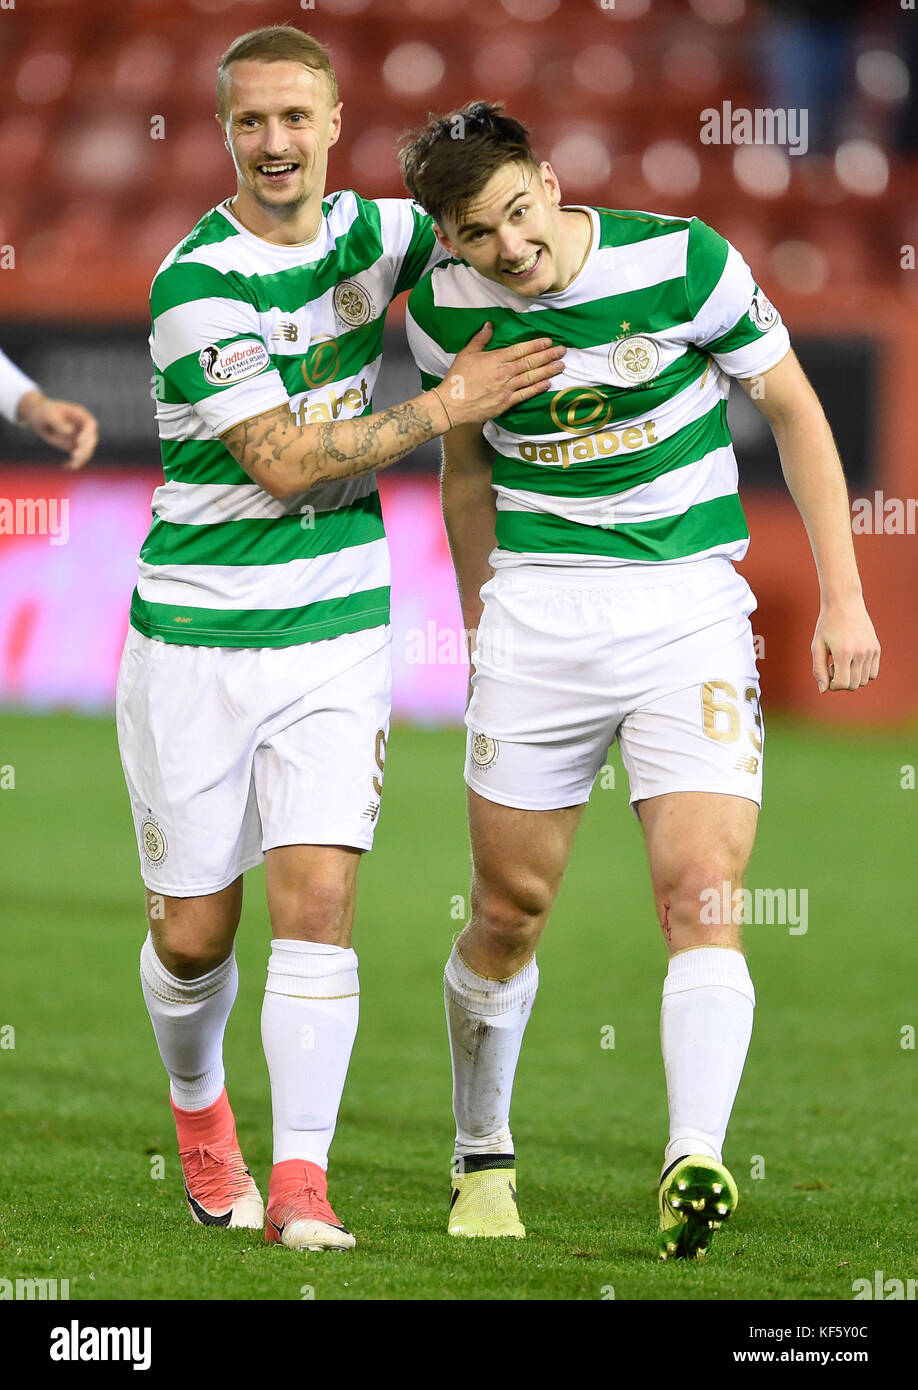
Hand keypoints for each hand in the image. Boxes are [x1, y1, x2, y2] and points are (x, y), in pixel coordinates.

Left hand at [17, 391, 98, 469]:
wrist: (39, 418)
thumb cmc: (44, 413)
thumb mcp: (48, 415)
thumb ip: (58, 422)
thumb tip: (70, 431)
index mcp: (81, 415)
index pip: (91, 425)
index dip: (87, 434)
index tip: (78, 442)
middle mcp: (84, 427)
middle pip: (91, 440)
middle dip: (85, 449)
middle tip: (74, 456)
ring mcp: (81, 438)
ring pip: (87, 451)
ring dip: (81, 460)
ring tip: (71, 465)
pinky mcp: (75, 447)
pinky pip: (79, 458)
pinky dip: (73, 464)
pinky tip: (65, 466)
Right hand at [436, 322, 563, 427]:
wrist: (452, 404)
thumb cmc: (457, 378)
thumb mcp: (466, 354)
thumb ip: (480, 339)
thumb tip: (489, 325)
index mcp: (495, 359)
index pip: (520, 350)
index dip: (536, 345)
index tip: (548, 341)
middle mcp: (504, 373)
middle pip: (530, 362)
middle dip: (548, 356)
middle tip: (562, 351)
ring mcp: (506, 389)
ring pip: (531, 378)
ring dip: (547, 371)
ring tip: (561, 365)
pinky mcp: (505, 403)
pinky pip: (525, 395)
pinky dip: (537, 389)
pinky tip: (547, 384)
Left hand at [812, 596, 880, 691]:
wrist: (844, 603)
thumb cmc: (827, 624)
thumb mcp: (817, 646)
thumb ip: (818, 669)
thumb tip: (823, 690)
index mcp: (843, 652)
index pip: (842, 684)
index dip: (832, 685)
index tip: (827, 673)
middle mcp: (860, 653)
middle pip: (853, 685)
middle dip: (841, 682)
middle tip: (833, 666)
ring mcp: (871, 651)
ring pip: (863, 680)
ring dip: (852, 677)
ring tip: (843, 662)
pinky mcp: (877, 648)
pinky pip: (872, 673)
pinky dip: (863, 673)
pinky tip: (853, 661)